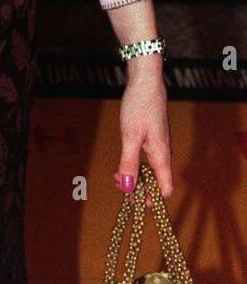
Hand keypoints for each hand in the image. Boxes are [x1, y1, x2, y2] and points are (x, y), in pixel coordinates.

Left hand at [114, 64, 172, 206]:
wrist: (145, 81)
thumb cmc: (139, 106)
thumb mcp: (130, 136)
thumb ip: (129, 162)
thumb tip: (127, 187)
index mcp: (161, 155)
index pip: (166, 188)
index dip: (153, 199)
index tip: (136, 202)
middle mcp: (163, 152)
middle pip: (157, 181)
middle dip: (139, 187)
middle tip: (119, 183)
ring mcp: (159, 143)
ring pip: (151, 168)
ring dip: (136, 174)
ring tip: (117, 174)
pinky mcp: (153, 135)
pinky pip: (147, 157)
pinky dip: (136, 162)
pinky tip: (125, 159)